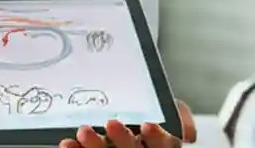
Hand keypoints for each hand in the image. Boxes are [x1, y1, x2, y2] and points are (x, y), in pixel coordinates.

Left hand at [58, 99, 195, 147]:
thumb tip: (187, 133)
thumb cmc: (149, 113)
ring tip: (83, 131)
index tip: (147, 124)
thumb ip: (179, 115)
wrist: (124, 118)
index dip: (157, 138)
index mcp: (160, 147)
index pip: (166, 147)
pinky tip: (67, 145)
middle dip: (123, 141)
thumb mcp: (168, 110)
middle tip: (111, 123)